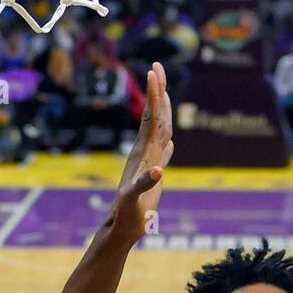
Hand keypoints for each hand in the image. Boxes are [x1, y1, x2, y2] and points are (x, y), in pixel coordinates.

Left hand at [106, 62, 173, 245]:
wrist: (122, 228)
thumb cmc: (127, 215)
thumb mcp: (133, 200)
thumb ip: (144, 184)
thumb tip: (158, 171)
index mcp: (142, 153)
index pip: (150, 118)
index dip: (154, 95)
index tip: (153, 71)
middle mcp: (144, 153)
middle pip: (154, 116)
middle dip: (157, 91)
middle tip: (157, 65)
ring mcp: (148, 162)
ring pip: (159, 130)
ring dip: (162, 109)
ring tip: (163, 90)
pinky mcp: (152, 175)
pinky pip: (162, 153)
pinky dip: (168, 144)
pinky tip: (170, 143)